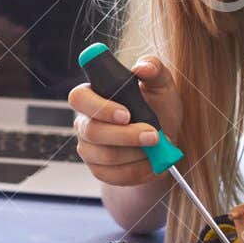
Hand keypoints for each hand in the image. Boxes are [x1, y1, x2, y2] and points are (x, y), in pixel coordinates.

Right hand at [68, 55, 183, 187]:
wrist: (165, 142)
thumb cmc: (159, 107)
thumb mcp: (161, 85)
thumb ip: (154, 69)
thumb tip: (143, 67)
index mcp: (92, 95)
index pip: (79, 98)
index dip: (100, 107)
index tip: (126, 114)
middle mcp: (84, 122)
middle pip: (92, 131)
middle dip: (126, 136)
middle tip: (154, 135)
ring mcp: (89, 148)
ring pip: (104, 156)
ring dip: (136, 153)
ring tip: (157, 147)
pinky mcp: (99, 170)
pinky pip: (114, 175)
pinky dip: (138, 170)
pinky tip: (151, 162)